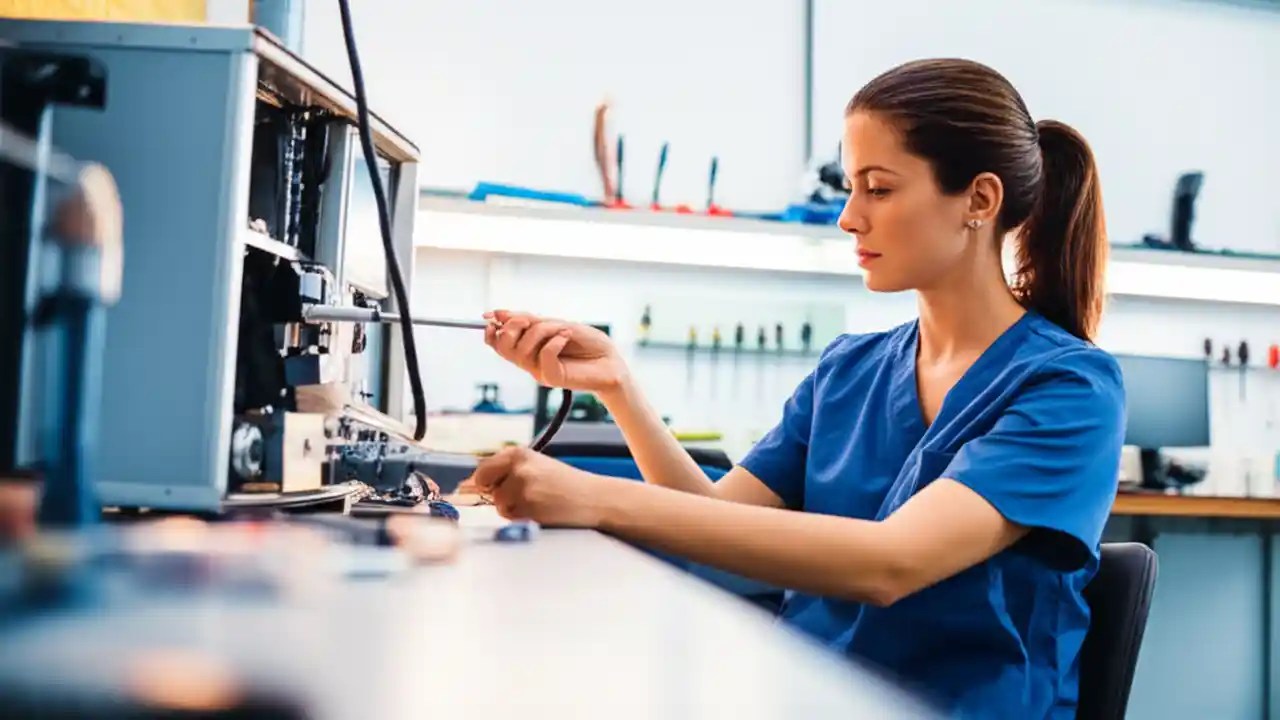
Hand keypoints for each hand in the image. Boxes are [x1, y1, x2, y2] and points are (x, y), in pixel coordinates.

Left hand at [466, 447, 619, 527]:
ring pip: (499, 505)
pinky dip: (522, 518)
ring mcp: (522, 487)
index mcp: (517, 453)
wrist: (593, 498)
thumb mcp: (534, 466)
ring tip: (538, 503)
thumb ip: (503, 472)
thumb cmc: (563, 484)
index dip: (489, 484)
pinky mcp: (529, 507)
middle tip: (527, 495)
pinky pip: (511, 518)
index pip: (482, 471)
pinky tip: (541, 511)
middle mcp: (517, 467)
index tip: (500, 488)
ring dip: (514, 509)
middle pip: (487, 489)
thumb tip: (464, 487)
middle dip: (501, 495)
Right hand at [483, 309, 628, 393]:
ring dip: (541, 332)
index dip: (491, 330)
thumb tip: (497, 314)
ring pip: (522, 351)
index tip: (493, 316)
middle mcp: (530, 362)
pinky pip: (543, 357)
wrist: (612, 361)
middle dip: (512, 327)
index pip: (497, 343)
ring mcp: (541, 371)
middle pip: (503, 347)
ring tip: (562, 330)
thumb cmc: (588, 343)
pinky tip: (567, 337)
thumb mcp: (556, 324)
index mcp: (528, 349)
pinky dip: (554, 342)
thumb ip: (530, 321)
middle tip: (531, 319)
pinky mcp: (554, 378)